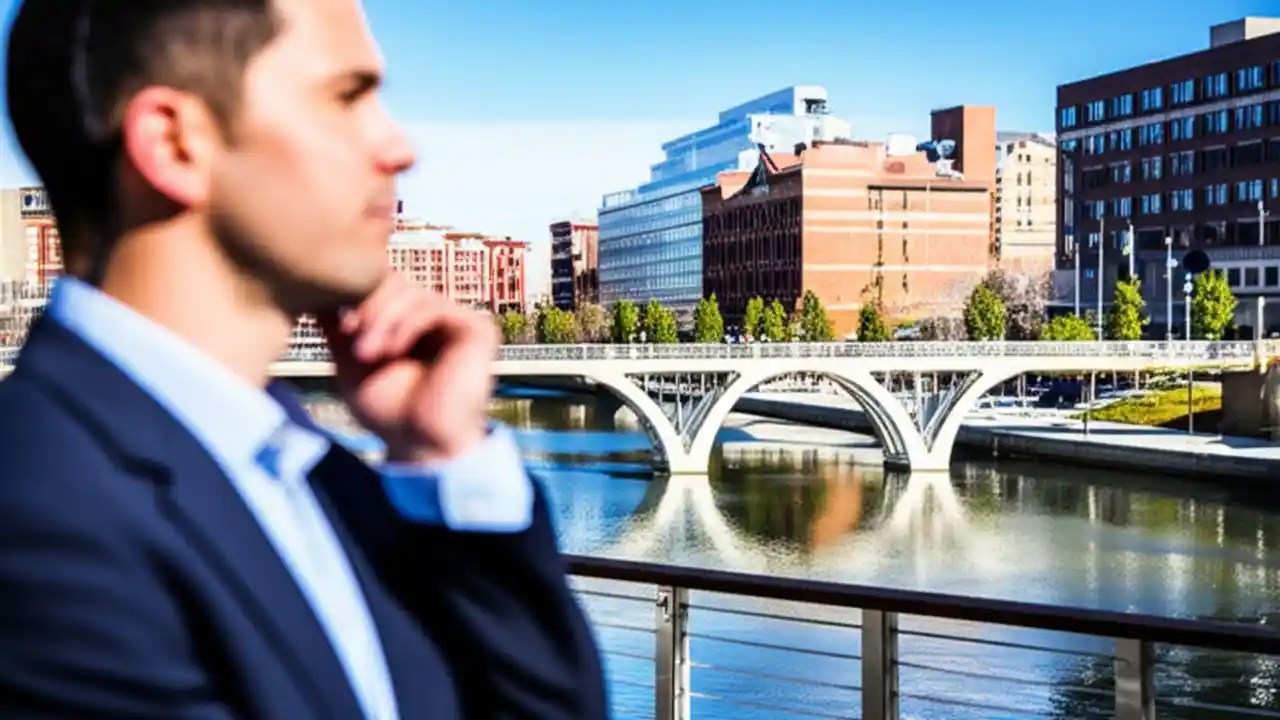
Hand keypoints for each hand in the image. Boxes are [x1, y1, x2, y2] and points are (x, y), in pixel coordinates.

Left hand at [318, 273, 498, 463]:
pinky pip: (434, 307)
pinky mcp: (477, 329)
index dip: (358, 298)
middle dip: (369, 308)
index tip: (340, 328)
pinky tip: (393, 350)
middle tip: (355, 343)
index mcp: (410, 320)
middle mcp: (436, 316)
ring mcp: (458, 321)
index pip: (383, 286)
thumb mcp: (351, 364)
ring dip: (383, 320)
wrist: (421, 445)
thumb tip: (316, 298)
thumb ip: (339, 331)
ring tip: (368, 354)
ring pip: (412, 292)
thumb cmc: (390, 412)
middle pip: (396, 281)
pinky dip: (407, 324)